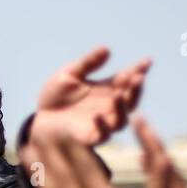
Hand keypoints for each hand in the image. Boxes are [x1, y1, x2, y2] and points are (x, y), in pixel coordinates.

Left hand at [32, 46, 150, 145]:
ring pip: (121, 120)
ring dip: (123, 107)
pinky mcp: (90, 137)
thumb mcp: (70, 74)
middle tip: (138, 77)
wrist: (39, 117)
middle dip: (136, 89)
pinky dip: (102, 126)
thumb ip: (88, 63)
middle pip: (130, 100)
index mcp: (107, 90)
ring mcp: (101, 123)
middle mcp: (109, 107)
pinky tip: (97, 115)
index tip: (147, 61)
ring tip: (120, 93)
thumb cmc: (56, 96)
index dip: (138, 70)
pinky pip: (101, 135)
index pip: (127, 79)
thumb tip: (106, 49)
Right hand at [133, 117, 186, 187]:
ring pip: (170, 180)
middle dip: (154, 144)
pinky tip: (147, 172)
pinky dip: (157, 177)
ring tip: (138, 138)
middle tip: (135, 118)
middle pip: (170, 171)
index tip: (140, 123)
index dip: (154, 149)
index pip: (169, 176)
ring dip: (155, 157)